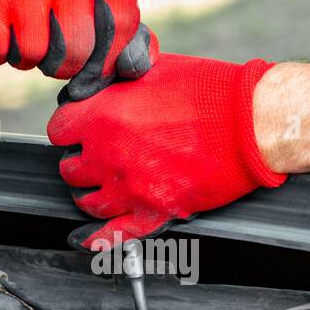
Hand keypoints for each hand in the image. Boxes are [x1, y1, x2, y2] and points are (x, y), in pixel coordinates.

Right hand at [0, 0, 154, 98]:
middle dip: (61, 63)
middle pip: (77, 50)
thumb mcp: (93, 6)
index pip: (123, 25)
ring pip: (34, 54)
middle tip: (47, 42)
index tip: (89, 60)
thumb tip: (134, 67)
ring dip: (25, 57)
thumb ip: (125, 38)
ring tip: (19, 31)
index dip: (107, 57)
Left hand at [48, 53, 285, 247]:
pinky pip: (115, 235)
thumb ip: (117, 82)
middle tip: (94, 155)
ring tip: (100, 185)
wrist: (250, 123)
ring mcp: (131, 189)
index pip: (59, 130)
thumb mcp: (153, 70)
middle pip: (70, 168)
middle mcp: (110, 155)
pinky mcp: (155, 212)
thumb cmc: (210, 91)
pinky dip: (97, 239)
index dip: (70, 127)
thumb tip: (99, 87)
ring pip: (87, 202)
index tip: (79, 128)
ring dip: (90, 193)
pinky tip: (87, 237)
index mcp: (104, 116)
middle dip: (80, 160)